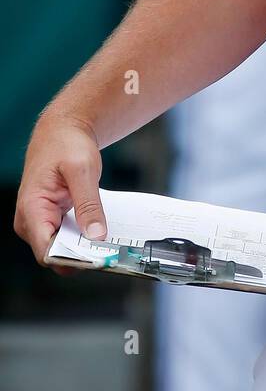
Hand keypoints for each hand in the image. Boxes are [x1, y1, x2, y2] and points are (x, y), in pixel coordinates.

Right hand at [14, 113, 106, 266]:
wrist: (61, 132)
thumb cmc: (66, 144)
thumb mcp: (83, 170)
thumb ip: (88, 204)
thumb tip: (96, 235)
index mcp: (31, 208)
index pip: (46, 251)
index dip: (72, 259)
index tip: (98, 258)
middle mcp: (29, 221)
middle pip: (54, 254)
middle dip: (81, 255)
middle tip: (111, 251)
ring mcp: (37, 223)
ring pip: (60, 249)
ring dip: (83, 248)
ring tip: (109, 243)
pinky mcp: (49, 221)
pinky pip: (65, 239)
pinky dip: (82, 239)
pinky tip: (100, 234)